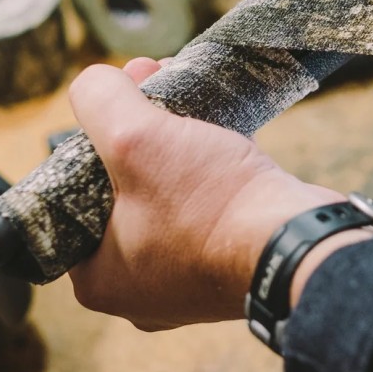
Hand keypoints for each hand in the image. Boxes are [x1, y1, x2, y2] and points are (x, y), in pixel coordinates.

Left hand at [67, 58, 366, 330]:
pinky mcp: (227, 262)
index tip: (120, 94)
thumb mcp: (136, 138)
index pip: (72, 194)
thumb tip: (93, 83)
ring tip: (187, 92)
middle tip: (153, 81)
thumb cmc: (214, 205)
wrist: (300, 240)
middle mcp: (139, 290)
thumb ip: (99, 101)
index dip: (91, 132)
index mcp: (100, 279)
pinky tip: (218, 131)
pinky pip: (202, 208)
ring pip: (163, 195)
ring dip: (173, 144)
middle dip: (136, 129)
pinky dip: (207, 171)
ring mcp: (187, 279)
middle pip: (119, 190)